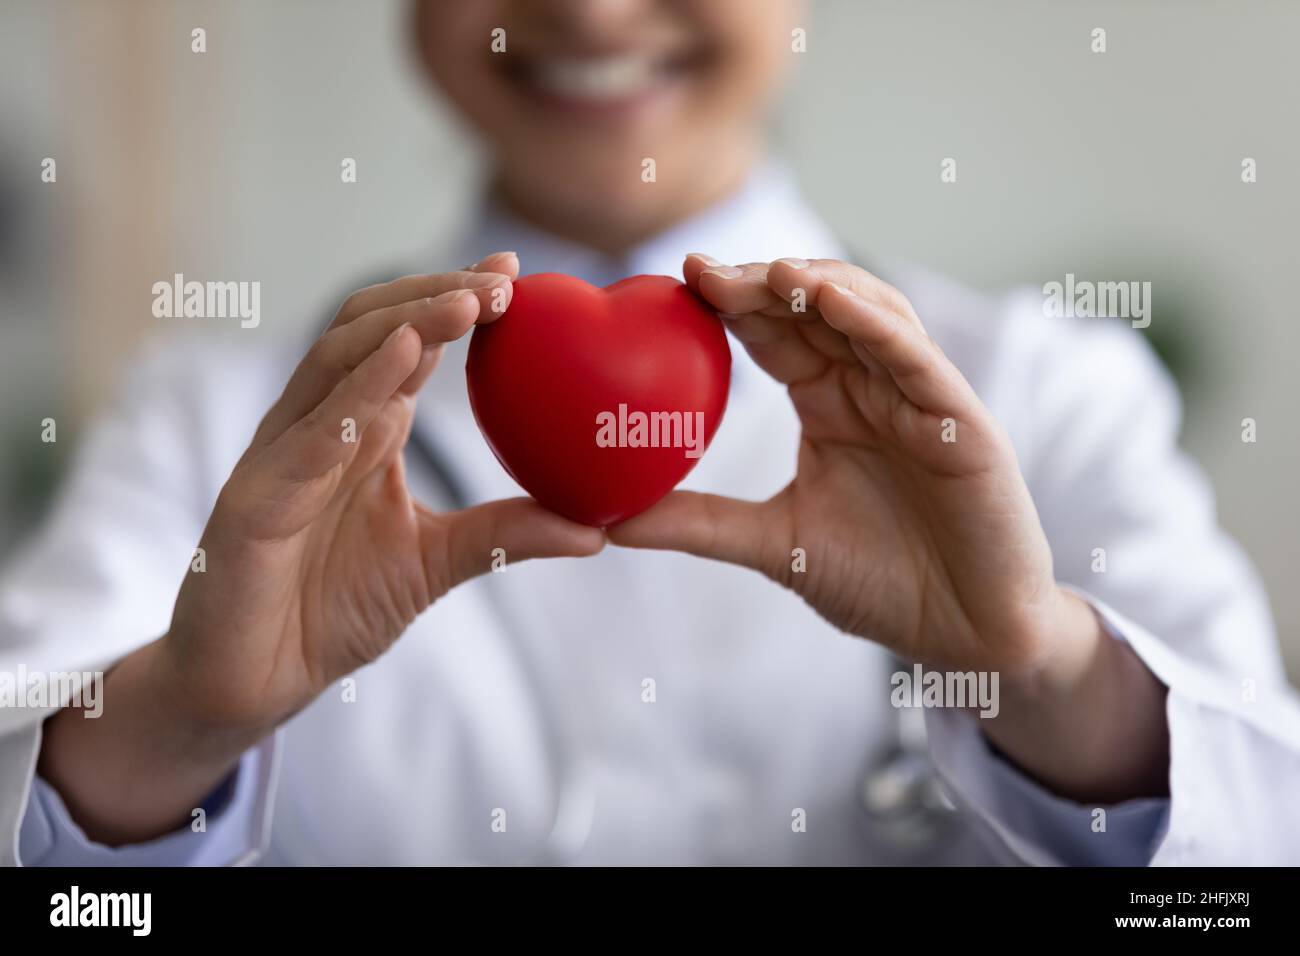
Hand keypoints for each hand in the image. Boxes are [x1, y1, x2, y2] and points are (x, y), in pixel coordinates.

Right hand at [165, 252, 603, 730]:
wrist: (253, 681)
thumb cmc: (332, 610)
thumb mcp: (438, 562)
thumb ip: (506, 535)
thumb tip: (598, 530)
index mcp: (362, 430)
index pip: (408, 343)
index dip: (456, 301)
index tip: (515, 272)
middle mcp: (319, 427)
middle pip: (370, 330)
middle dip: (435, 294)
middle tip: (503, 279)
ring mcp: (281, 457)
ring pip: (334, 364)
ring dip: (400, 326)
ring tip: (463, 305)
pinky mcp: (252, 502)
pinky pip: (304, 441)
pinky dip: (351, 400)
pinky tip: (396, 367)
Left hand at [609, 255, 1167, 801]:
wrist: (964, 636)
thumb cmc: (883, 584)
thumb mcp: (774, 546)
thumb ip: (700, 523)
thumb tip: (609, 521)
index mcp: (829, 405)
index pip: (775, 334)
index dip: (731, 302)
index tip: (676, 276)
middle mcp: (872, 389)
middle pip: (816, 310)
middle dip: (762, 283)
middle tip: (702, 269)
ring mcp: (919, 399)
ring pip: (871, 315)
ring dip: (821, 287)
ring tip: (767, 275)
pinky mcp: (961, 423)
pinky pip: (917, 360)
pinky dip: (876, 326)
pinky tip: (833, 303)